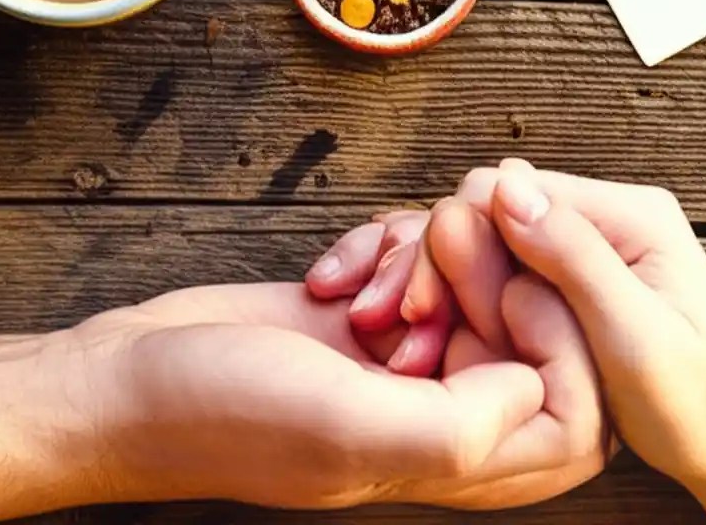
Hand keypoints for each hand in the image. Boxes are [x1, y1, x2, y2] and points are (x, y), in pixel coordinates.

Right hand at [63, 272, 606, 510]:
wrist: (129, 378)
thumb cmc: (223, 414)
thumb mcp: (348, 428)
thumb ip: (462, 427)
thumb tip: (539, 385)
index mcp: (456, 465)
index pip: (576, 416)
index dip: (563, 343)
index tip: (514, 284)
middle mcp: (443, 418)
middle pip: (533, 340)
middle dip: (497, 277)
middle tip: (446, 240)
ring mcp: (408, 366)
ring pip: (477, 288)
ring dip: (434, 257)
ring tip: (375, 268)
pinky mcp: (374, 322)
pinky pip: (422, 266)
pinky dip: (388, 250)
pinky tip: (336, 273)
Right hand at [401, 160, 705, 524]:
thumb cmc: (695, 404)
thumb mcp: (632, 335)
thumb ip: (573, 258)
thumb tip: (505, 187)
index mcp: (632, 213)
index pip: (510, 187)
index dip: (460, 236)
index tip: (429, 305)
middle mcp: (614, 213)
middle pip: (499, 207)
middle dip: (455, 260)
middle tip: (423, 329)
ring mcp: (598, 243)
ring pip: (498, 239)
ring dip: (463, 282)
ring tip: (440, 338)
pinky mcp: (584, 275)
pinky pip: (514, 268)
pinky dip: (483, 299)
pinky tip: (471, 338)